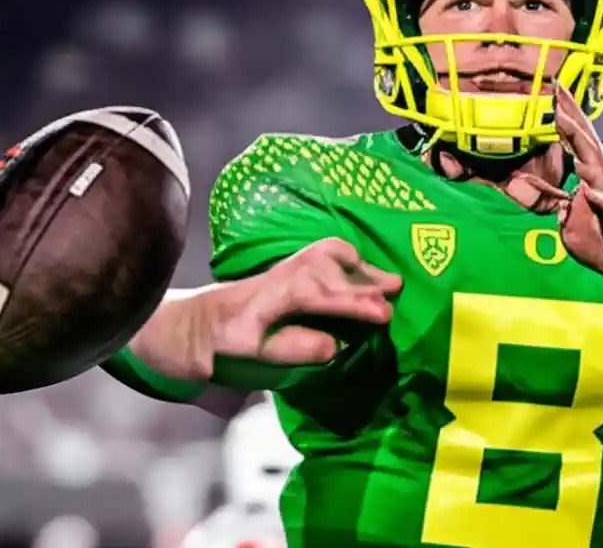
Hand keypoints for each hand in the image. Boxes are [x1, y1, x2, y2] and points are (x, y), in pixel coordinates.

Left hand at [209, 238, 401, 364]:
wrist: (207, 317)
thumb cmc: (233, 337)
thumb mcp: (257, 351)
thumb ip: (295, 348)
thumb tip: (336, 344)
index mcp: (278, 296)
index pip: (323, 295)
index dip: (354, 303)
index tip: (382, 314)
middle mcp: (289, 272)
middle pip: (334, 273)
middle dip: (366, 285)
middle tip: (395, 298)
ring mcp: (293, 263)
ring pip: (334, 256)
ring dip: (364, 268)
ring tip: (391, 282)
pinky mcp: (297, 262)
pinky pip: (331, 251)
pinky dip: (353, 257)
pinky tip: (367, 271)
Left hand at [553, 84, 602, 307]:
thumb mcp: (572, 232)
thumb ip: (563, 211)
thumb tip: (556, 198)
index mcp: (594, 184)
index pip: (579, 145)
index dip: (567, 118)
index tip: (554, 91)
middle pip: (588, 148)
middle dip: (573, 118)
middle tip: (558, 89)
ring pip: (598, 175)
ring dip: (582, 151)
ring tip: (566, 127)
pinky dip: (601, 203)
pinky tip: (589, 191)